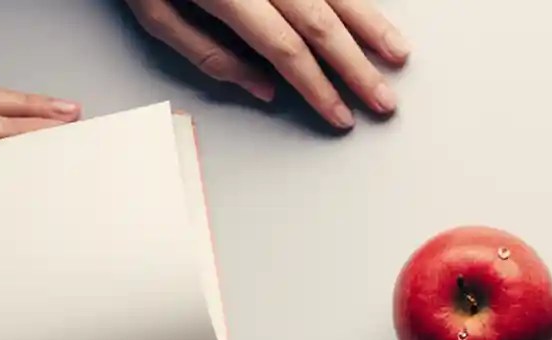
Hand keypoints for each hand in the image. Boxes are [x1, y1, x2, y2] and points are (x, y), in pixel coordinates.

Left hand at [123, 0, 409, 128]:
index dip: (317, 87)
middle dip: (357, 67)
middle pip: (320, 23)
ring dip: (372, 25)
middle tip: (383, 101)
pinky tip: (377, 13)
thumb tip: (264, 89)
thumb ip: (207, 53)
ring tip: (399, 56)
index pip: (285, 49)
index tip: (340, 116)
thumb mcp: (152, 11)